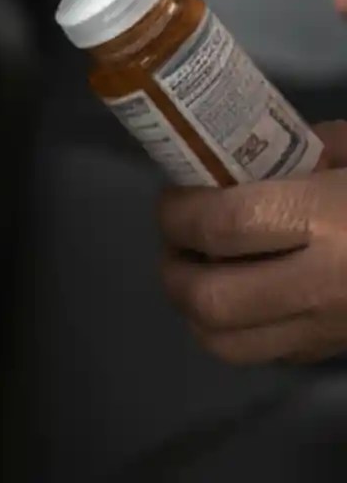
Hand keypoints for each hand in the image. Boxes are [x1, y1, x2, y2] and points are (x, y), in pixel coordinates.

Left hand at [158, 121, 346, 363]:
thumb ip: (293, 152)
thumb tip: (232, 158)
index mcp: (329, 221)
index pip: (221, 226)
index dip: (178, 211)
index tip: (174, 195)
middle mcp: (325, 285)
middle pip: (210, 299)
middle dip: (175, 267)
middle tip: (176, 239)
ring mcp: (331, 328)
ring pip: (225, 343)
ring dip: (194, 307)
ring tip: (198, 269)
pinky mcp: (337, 351)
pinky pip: (262, 354)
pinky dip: (233, 329)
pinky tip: (244, 294)